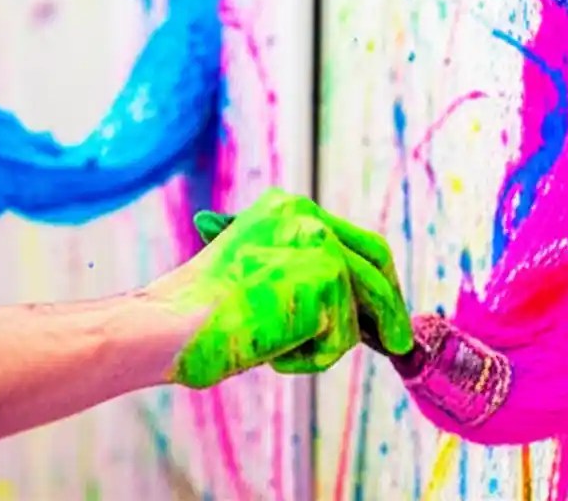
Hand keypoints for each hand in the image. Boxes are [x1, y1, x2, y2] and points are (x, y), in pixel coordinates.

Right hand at [146, 188, 414, 388]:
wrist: (170, 325)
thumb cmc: (198, 317)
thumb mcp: (258, 280)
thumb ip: (301, 277)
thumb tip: (359, 311)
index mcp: (287, 209)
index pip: (353, 240)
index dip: (375, 278)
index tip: (385, 312)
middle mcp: (307, 216)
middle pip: (377, 261)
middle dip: (391, 306)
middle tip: (398, 343)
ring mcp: (320, 242)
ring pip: (359, 310)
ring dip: (324, 343)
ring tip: (275, 350)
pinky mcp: (327, 277)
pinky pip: (341, 339)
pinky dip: (309, 358)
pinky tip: (270, 352)